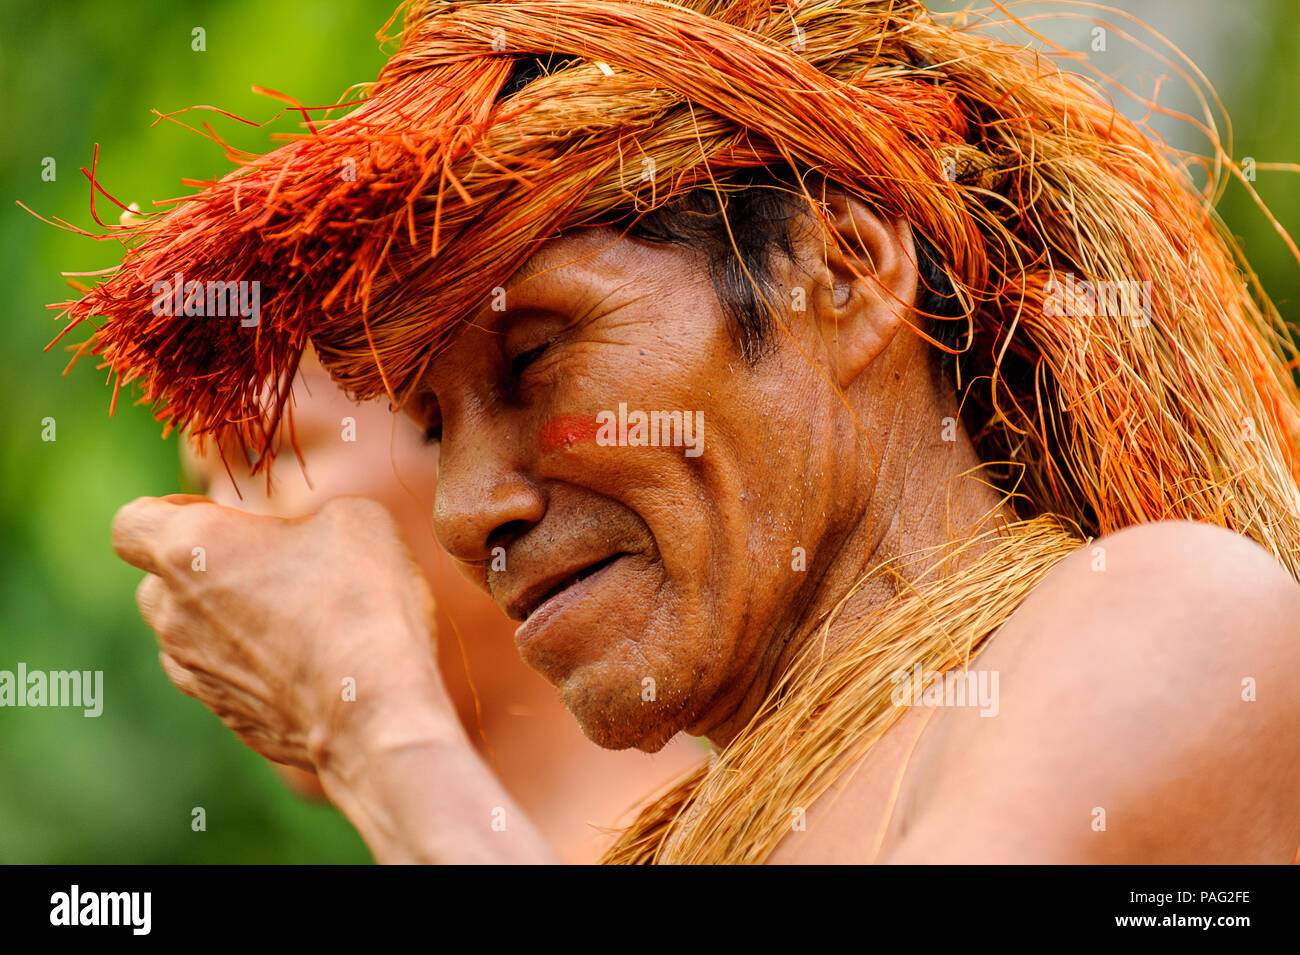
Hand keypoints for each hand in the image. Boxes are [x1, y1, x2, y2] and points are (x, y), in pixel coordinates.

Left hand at [112, 494, 448, 770]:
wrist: (377, 708)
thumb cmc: (362, 600)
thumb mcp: (353, 519)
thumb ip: (307, 518)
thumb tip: (307, 539)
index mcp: (193, 548)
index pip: (131, 525)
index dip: (167, 513)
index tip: (215, 515)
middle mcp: (176, 613)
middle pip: (156, 585)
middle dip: (199, 571)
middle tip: (265, 567)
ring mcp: (197, 673)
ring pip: (183, 637)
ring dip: (218, 622)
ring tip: (287, 618)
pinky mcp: (227, 718)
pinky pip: (218, 680)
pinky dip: (244, 667)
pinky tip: (299, 663)